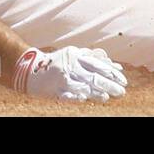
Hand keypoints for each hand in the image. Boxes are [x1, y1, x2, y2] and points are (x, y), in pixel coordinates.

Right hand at [12, 46, 127, 102]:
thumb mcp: (75, 55)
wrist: (30, 69)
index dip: (112, 72)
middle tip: (121, 91)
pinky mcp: (53, 88)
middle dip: (109, 84)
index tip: (123, 80)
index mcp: (77, 55)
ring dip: (96, 92)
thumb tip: (116, 66)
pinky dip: (75, 96)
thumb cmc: (59, 63)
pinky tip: (85, 98)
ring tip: (107, 97)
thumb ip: (95, 58)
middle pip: (93, 75)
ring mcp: (62, 77)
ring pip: (82, 85)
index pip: (98, 64)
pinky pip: (66, 93)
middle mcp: (70, 64)